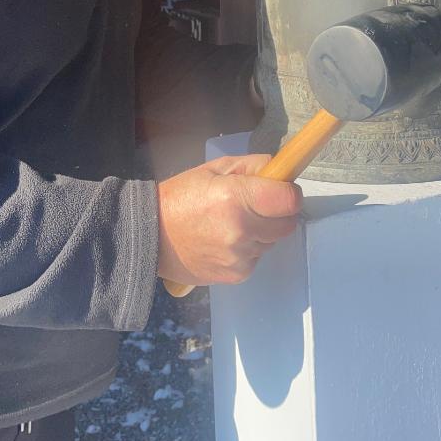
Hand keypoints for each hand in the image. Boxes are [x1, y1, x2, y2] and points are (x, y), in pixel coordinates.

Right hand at [156, 153, 301, 286]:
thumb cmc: (181, 197)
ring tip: (233, 224)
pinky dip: (248, 250)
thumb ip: (252, 165)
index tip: (280, 190)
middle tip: (258, 205)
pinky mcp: (235, 275)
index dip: (289, 193)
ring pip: (271, 242)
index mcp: (236, 197)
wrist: (150, 236)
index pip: (290, 200)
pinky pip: (256, 258)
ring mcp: (239, 256)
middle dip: (278, 213)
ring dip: (262, 232)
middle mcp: (241, 230)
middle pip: (287, 224)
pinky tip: (225, 241)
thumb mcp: (216, 169)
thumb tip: (280, 169)